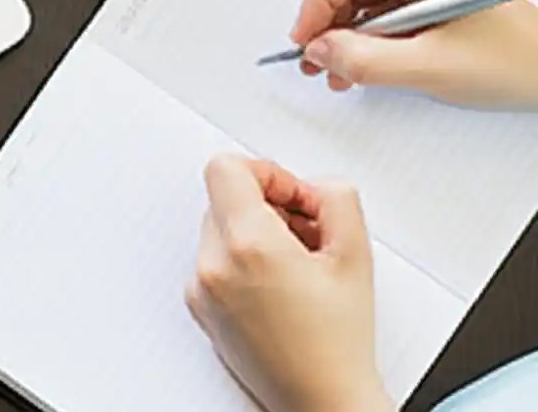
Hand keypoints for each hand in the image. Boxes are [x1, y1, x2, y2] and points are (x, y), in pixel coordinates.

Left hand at [186, 155, 391, 411]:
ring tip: (299, 263)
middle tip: (308, 232)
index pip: (225, 168)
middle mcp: (213, 266)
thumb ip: (337, 198)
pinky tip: (281, 284)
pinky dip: (242, 260)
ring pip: (220, 228)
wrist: (321, 401)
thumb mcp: (355, 254)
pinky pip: (214, 261)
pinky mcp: (201, 308)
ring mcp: (201, 289)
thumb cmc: (338, 344)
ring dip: (256, 232)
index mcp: (247, 245)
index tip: (294, 197)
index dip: (267, 172)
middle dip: (269, 205)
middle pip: (224, 198)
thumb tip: (317, 185)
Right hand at [290, 0, 537, 106]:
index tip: (306, 37)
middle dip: (328, 18)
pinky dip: (362, 34)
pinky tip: (360, 60)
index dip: (317, 1)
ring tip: (339, 66)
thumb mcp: (433, 67)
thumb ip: (366, 60)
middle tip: (317, 56)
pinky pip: (378, 4)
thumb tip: (321, 50)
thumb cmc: (521, 60)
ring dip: (343, 31)